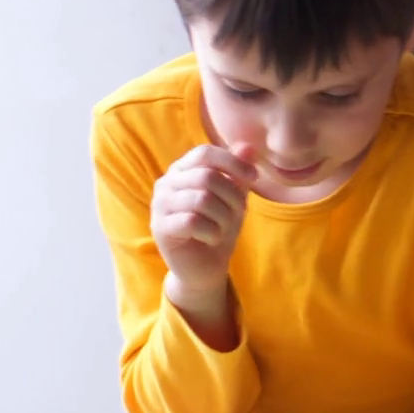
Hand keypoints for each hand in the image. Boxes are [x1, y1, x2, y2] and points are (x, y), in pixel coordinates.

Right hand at [150, 143, 258, 297]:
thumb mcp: (234, 197)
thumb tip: (247, 146)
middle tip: (237, 215)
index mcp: (182, 169)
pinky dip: (212, 231)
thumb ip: (238, 171)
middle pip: (206, 177)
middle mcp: (166, 183)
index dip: (232, 163)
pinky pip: (192, 221)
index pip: (205, 153)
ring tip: (223, 228)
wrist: (206, 266)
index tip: (254, 178)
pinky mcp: (159, 228)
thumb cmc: (219, 226)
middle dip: (232, 197)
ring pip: (201, 199)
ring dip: (223, 217)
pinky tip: (211, 238)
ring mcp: (159, 205)